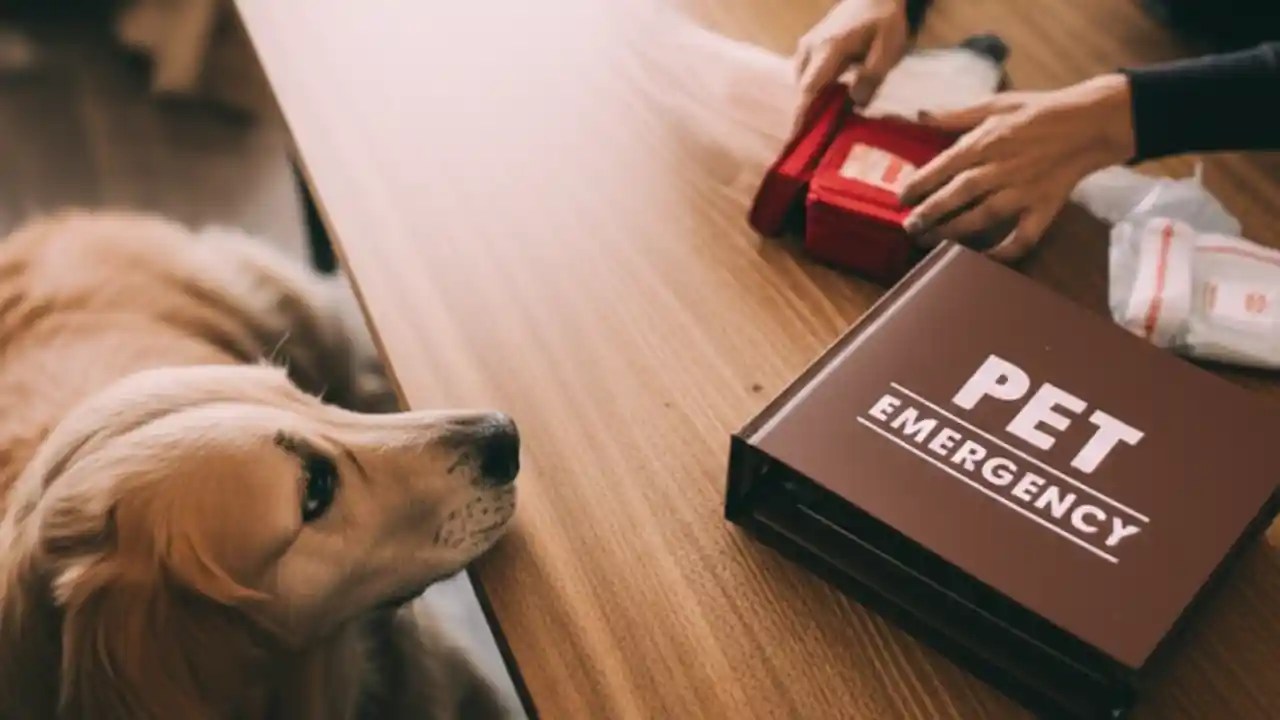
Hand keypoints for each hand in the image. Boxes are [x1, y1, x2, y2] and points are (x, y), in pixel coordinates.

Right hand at [794, 0, 909, 124]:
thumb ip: (871, 79)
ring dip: (812, 98)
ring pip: (803, 80)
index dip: (803, 115)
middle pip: (803, 88)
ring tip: (826, 117)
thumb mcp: (888, 49)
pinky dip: (814, 86)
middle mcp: (810, 48)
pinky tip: (830, 95)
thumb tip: (855, 105)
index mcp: (828, 50)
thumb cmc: (885, 19)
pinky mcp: (811, 42)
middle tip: (820, 135)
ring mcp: (808, 43)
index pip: (809, 89)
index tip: (797, 137)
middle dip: (808, 111)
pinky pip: (806, 71)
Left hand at [900, 74, 1135, 260]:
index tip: (901, 198)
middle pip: (959, 194)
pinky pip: (1024, 236)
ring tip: (930, 241)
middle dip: (931, 212)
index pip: (945, 165)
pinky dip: (1006, 252)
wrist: (1092, 121)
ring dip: (954, 232)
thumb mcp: (996, 104)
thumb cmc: (1041, 110)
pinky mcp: (1045, 207)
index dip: (920, 183)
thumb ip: (955, 115)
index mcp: (988, 140)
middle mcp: (1002, 168)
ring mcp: (1024, 190)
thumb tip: (919, 114)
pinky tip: (985, 260)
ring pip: (983, 216)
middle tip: (909, 227)